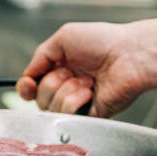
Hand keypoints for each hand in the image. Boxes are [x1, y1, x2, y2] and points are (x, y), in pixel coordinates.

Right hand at [17, 22, 151, 117]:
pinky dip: (74, 101)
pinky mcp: (89, 116)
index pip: (33, 88)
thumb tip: (27, 76)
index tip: (28, 84)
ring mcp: (79, 103)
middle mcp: (68, 88)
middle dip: (51, 84)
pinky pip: (67, 117)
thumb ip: (40, 57)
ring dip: (65, 91)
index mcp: (61, 69)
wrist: (130, 55)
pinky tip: (89, 91)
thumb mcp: (63, 38)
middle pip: (39, 100)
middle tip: (70, 71)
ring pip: (51, 109)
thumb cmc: (103, 41)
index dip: (27, 88)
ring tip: (86, 80)